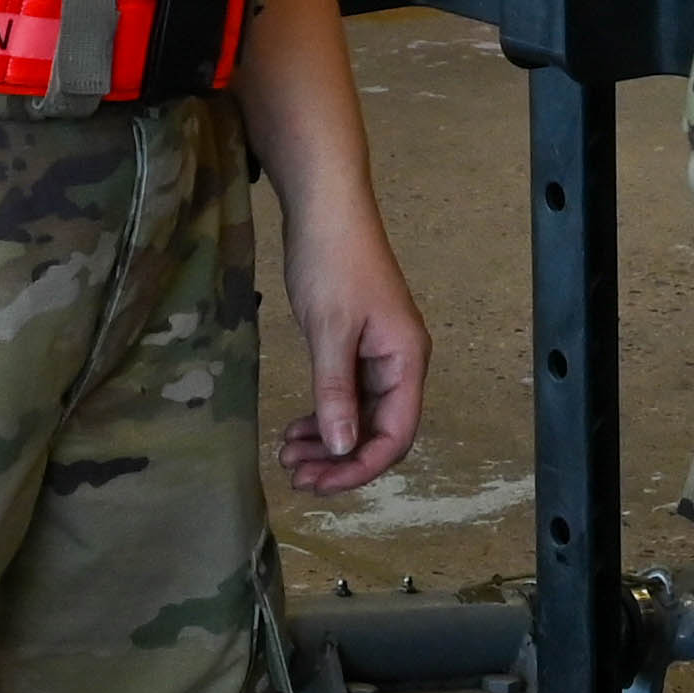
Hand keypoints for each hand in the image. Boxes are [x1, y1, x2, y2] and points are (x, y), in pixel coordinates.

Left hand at [279, 199, 431, 494]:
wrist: (325, 209)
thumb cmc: (333, 263)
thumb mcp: (330, 330)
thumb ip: (336, 391)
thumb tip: (342, 448)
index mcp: (406, 361)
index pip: (396, 434)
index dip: (361, 466)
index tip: (320, 484)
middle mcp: (399, 364)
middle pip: (378, 432)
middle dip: (339, 459)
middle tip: (294, 476)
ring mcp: (378, 356)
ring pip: (359, 417)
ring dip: (327, 442)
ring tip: (287, 456)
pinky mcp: (355, 347)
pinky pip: (345, 397)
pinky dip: (323, 416)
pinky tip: (295, 429)